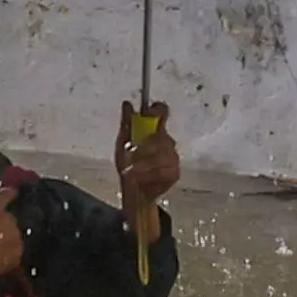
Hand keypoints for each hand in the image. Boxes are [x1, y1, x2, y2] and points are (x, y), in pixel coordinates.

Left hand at [116, 106, 182, 220]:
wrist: (134, 192)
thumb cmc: (129, 166)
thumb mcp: (122, 144)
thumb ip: (126, 124)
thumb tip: (127, 104)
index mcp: (152, 131)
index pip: (161, 113)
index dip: (158, 110)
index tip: (152, 111)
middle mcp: (165, 141)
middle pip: (162, 136)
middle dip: (144, 147)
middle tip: (130, 155)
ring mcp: (172, 157)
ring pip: (163, 155)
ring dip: (144, 164)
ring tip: (131, 171)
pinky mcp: (174, 172)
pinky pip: (165, 171)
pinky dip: (150, 175)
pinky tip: (142, 178)